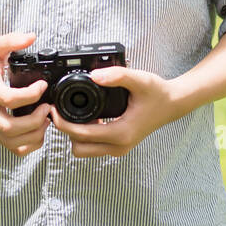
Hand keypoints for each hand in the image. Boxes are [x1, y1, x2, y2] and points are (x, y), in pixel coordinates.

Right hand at [0, 31, 50, 156]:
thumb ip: (11, 40)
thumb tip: (31, 36)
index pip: (10, 99)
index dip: (31, 94)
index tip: (43, 85)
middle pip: (11, 128)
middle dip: (35, 121)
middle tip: (47, 108)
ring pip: (13, 142)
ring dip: (34, 135)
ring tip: (45, 119)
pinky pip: (13, 148)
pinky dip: (29, 144)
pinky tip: (37, 130)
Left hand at [48, 66, 177, 156]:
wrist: (173, 104)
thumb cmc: (157, 93)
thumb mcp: (139, 80)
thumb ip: (117, 75)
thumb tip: (94, 75)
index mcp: (121, 133)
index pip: (81, 135)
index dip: (62, 123)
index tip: (53, 110)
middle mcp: (119, 146)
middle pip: (78, 148)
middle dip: (66, 131)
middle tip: (61, 111)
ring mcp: (119, 149)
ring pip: (84, 150)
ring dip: (75, 135)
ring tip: (71, 114)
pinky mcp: (119, 146)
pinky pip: (93, 147)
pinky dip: (85, 136)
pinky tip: (87, 117)